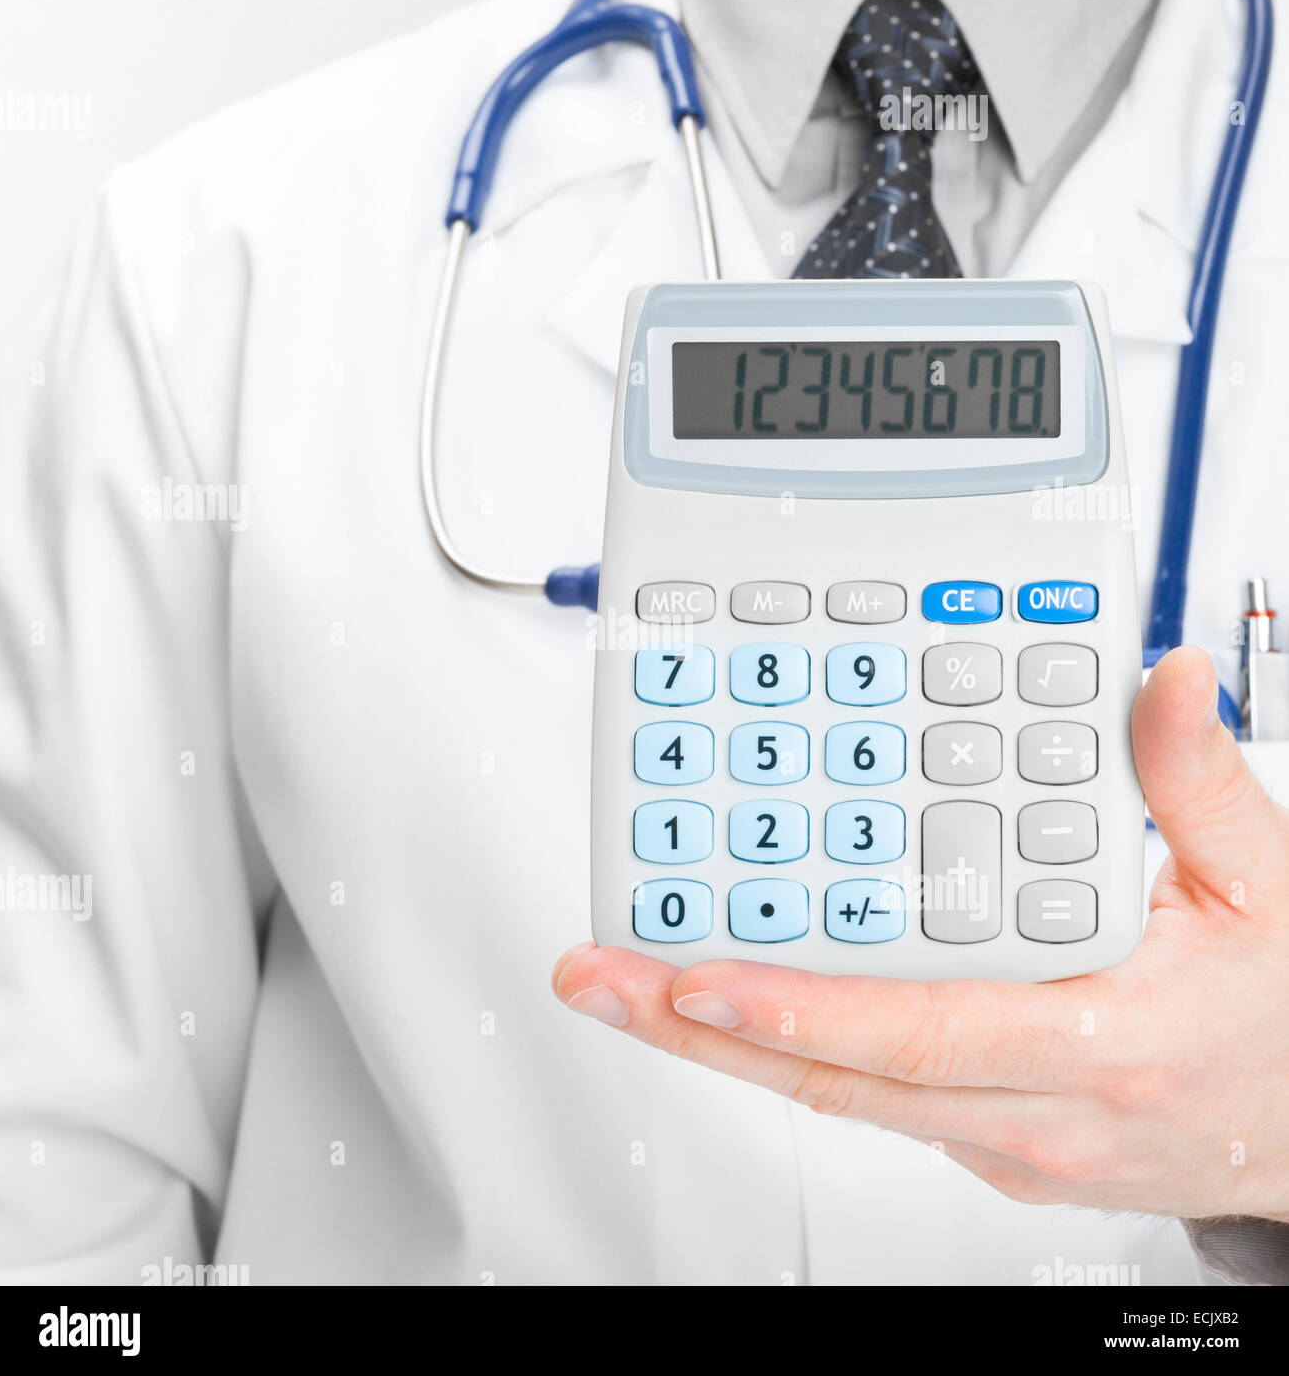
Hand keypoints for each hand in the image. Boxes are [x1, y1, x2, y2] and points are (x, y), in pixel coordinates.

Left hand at [555, 646, 1288, 1220]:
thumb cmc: (1285, 1016)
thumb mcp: (1270, 886)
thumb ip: (1198, 778)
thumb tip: (1162, 682)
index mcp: (1097, 1043)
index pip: (916, 1031)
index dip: (796, 1009)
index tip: (697, 971)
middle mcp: (1027, 1110)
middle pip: (833, 1080)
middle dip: (698, 1031)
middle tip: (599, 978)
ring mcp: (997, 1136)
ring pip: (833, 1093)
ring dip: (721, 1039)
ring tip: (628, 980)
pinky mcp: (980, 1134)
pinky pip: (864, 1088)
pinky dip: (786, 1043)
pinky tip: (725, 994)